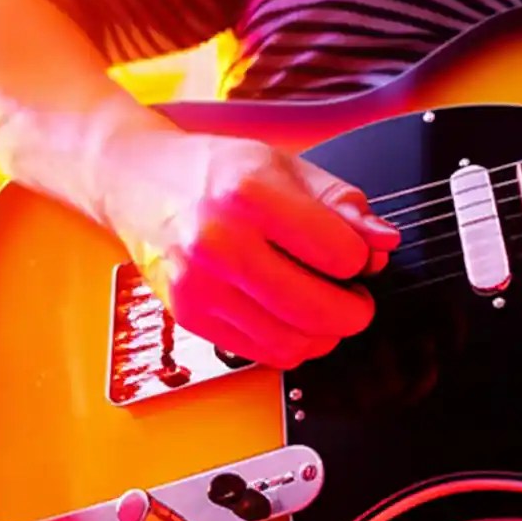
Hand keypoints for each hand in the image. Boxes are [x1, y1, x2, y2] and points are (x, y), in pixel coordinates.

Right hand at [100, 130, 399, 369]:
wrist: (138, 182)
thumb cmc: (215, 172)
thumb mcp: (287, 167)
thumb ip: (342, 204)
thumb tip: (384, 242)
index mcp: (250, 193)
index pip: (339, 253)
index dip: (361, 259)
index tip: (357, 253)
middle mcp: (219, 241)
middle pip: (318, 309)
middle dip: (354, 309)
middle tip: (356, 296)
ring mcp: (200, 285)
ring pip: (293, 342)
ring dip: (325, 335)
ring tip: (326, 308)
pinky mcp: (190, 317)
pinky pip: (263, 353)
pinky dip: (292, 345)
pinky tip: (292, 319)